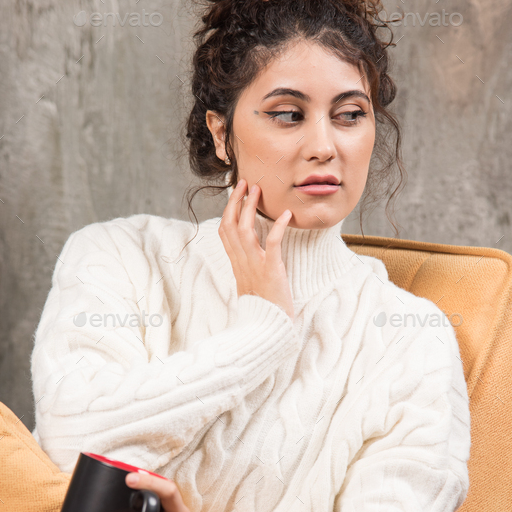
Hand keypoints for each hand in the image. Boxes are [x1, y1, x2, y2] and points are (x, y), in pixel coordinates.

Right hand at [218, 179, 294, 320]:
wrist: (266, 327)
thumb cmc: (263, 308)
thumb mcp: (250, 284)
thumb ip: (248, 267)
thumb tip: (250, 255)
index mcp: (236, 263)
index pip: (225, 231)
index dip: (228, 210)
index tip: (236, 195)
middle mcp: (241, 262)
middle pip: (231, 225)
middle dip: (236, 202)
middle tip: (245, 183)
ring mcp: (255, 265)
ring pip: (246, 230)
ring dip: (251, 208)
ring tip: (258, 191)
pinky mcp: (271, 270)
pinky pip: (273, 244)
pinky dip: (278, 228)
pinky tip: (286, 214)